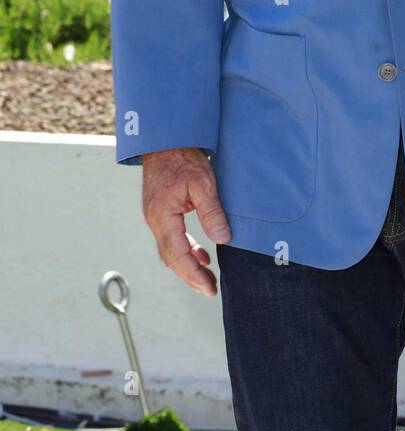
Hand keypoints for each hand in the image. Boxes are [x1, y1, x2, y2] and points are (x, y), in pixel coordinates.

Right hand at [142, 148, 231, 295]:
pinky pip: (171, 240)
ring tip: (208, 278)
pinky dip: (186, 251)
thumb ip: (212, 212)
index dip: (193, 274)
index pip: (177, 254)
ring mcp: (156, 217)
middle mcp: (155, 220)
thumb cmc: (183, 157)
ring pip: (170, 251)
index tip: (209, 288)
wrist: (165, 140)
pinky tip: (201, 255)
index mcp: (162, 215)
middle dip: (190, 276)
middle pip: (171, 258)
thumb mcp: (203, 183)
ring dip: (188, 266)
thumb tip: (223, 239)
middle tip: (210, 290)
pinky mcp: (161, 213)